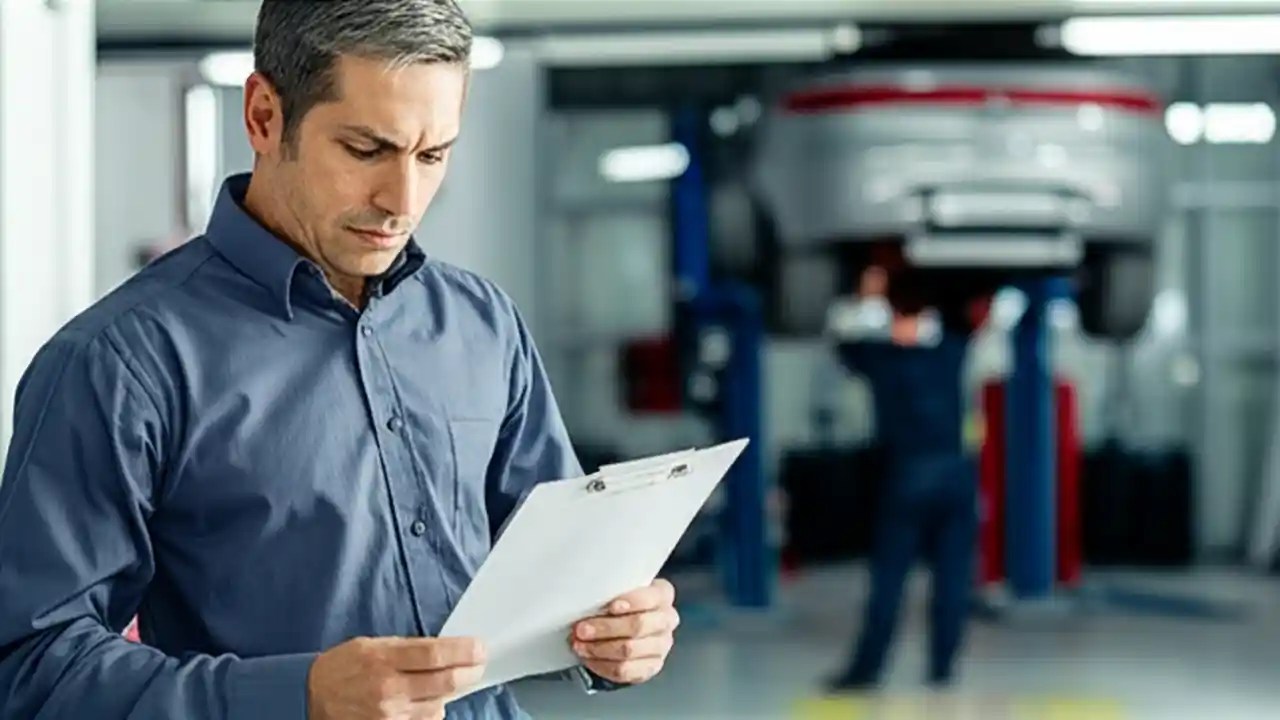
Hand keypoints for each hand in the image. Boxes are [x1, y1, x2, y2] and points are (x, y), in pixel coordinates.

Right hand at [307, 636, 485, 719]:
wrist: (311, 697)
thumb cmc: (344, 666)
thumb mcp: (372, 645)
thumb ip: (408, 649)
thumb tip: (445, 650)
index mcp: (384, 659)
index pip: (436, 655)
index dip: (464, 651)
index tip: (481, 648)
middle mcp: (389, 689)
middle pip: (445, 682)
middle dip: (469, 672)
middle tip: (478, 665)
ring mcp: (390, 715)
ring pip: (439, 706)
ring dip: (447, 693)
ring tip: (442, 682)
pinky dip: (431, 711)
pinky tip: (425, 701)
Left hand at [570, 579, 679, 684]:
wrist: (627, 626)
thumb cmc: (621, 604)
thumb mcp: (619, 590)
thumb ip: (611, 591)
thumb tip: (587, 597)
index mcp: (662, 594)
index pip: (650, 598)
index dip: (631, 602)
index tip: (610, 606)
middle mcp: (667, 620)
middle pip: (639, 626)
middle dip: (606, 628)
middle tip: (582, 629)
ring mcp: (661, 645)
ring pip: (630, 651)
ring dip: (600, 649)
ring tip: (580, 645)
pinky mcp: (652, 667)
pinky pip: (626, 671)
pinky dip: (603, 665)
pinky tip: (589, 659)